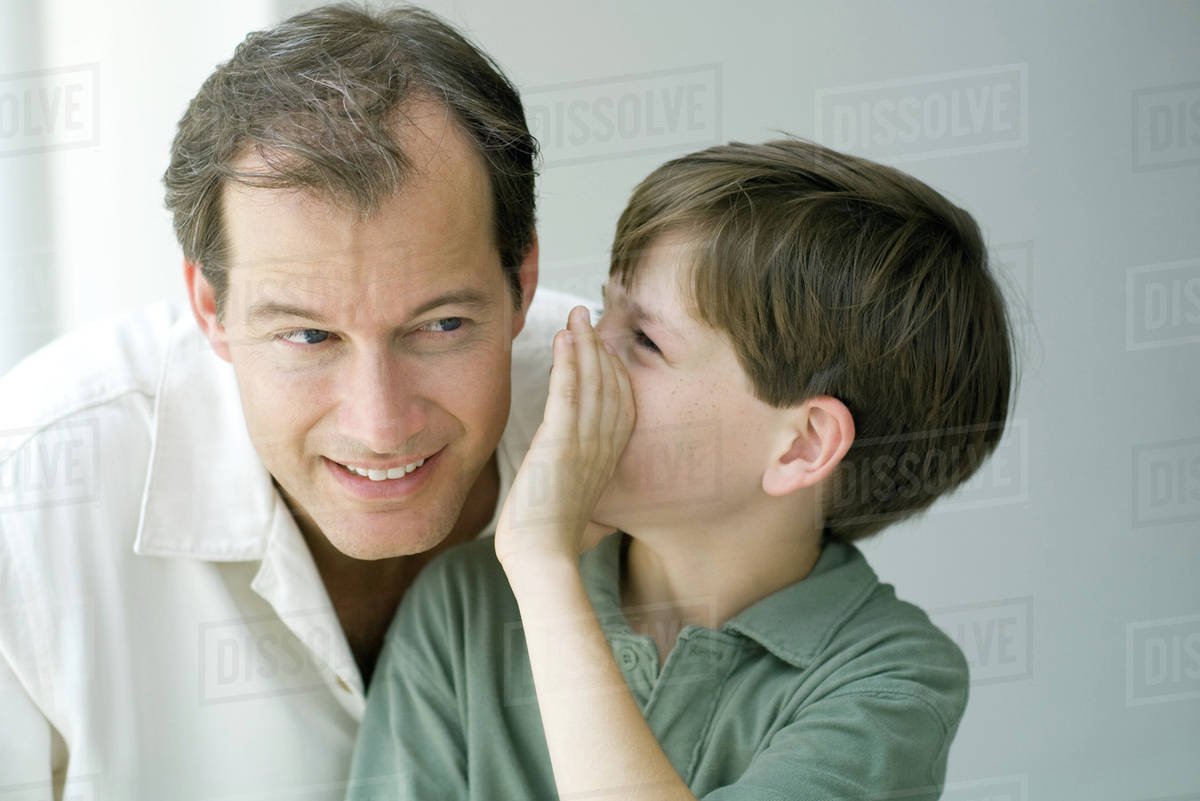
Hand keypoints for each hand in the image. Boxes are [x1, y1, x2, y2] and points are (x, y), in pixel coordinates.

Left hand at [495, 306, 634, 565]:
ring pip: (591, 383)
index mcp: (607, 463)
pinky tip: (564, 338)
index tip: (600, 349)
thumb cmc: (552, 548)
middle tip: (588, 318)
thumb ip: (588, 509)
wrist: (542, 562)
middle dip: (599, 349)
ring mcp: (584, 444)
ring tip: (577, 316)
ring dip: (584, 345)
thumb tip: (596, 523)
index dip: (612, 374)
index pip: (618, 406)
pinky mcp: (560, 443)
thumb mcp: (582, 520)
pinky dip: (568, 361)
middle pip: (610, 386)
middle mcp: (602, 449)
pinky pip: (569, 392)